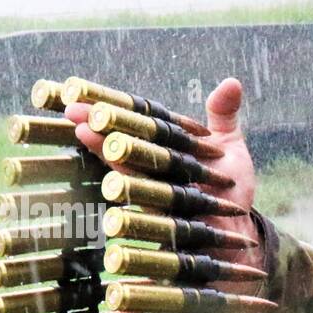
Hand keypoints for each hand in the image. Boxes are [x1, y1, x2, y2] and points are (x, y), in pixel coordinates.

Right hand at [66, 77, 264, 274]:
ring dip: (107, 154)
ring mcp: (154, 195)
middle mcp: (152, 168)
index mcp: (162, 146)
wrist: (239, 230)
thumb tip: (232, 81)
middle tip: (73, 111)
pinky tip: (111, 185)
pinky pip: (142, 207)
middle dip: (99, 127)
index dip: (112, 107)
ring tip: (85, 134)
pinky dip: (127, 197)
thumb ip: (224, 116)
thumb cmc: (231, 188)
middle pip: (123, 143)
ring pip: (127, 172)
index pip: (134, 121)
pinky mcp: (161, 221)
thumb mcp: (230, 147)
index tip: (82, 90)